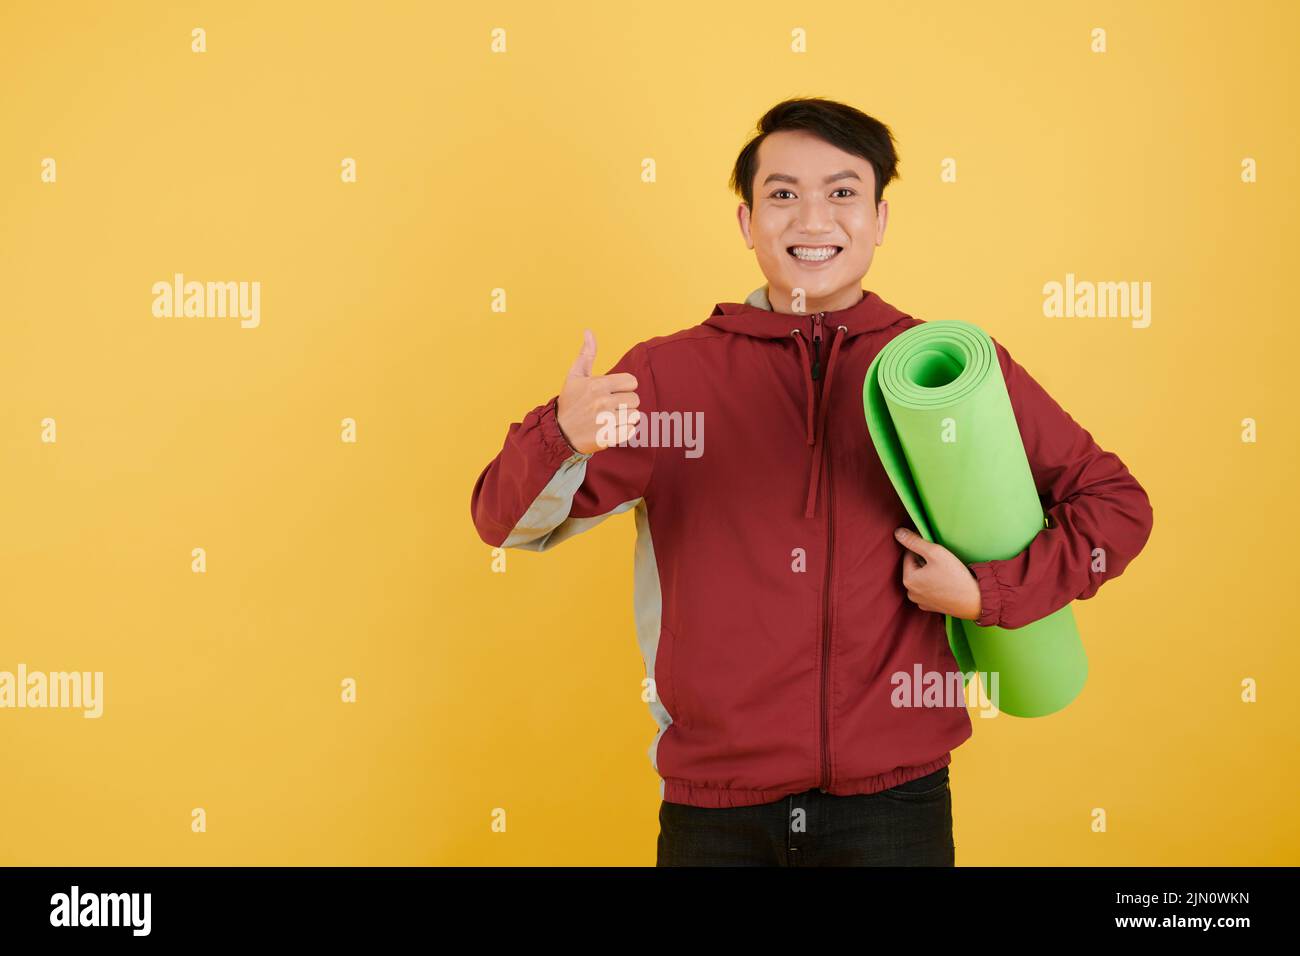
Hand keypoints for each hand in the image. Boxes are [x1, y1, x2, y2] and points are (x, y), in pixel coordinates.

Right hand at [555, 329, 640, 454]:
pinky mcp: (608, 437)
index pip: (632, 382)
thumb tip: (588, 331)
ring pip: (635, 415)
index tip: (614, 391)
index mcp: (598, 385)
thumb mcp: (575, 375)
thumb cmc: (570, 402)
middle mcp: (603, 402)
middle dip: (626, 402)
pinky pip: (631, 431)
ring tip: (612, 417)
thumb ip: (586, 354)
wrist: (558, 432)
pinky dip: (624, 430)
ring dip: (626, 417)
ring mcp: (606, 421)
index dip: (625, 386)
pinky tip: (612, 428)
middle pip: (636, 399)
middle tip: (612, 406)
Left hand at [894, 527, 981, 620]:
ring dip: (930, 573)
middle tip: (943, 562)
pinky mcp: (931, 607)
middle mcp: (911, 593)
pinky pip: (929, 591)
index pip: (909, 555)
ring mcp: (921, 602)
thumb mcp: (935, 552)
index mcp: (908, 579)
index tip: (935, 548)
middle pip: (915, 568)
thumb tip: (898, 533)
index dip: (922, 548)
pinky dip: (935, 585)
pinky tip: (947, 584)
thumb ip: (914, 541)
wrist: (975, 601)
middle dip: (926, 562)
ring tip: (945, 572)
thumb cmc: (955, 576)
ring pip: (922, 580)